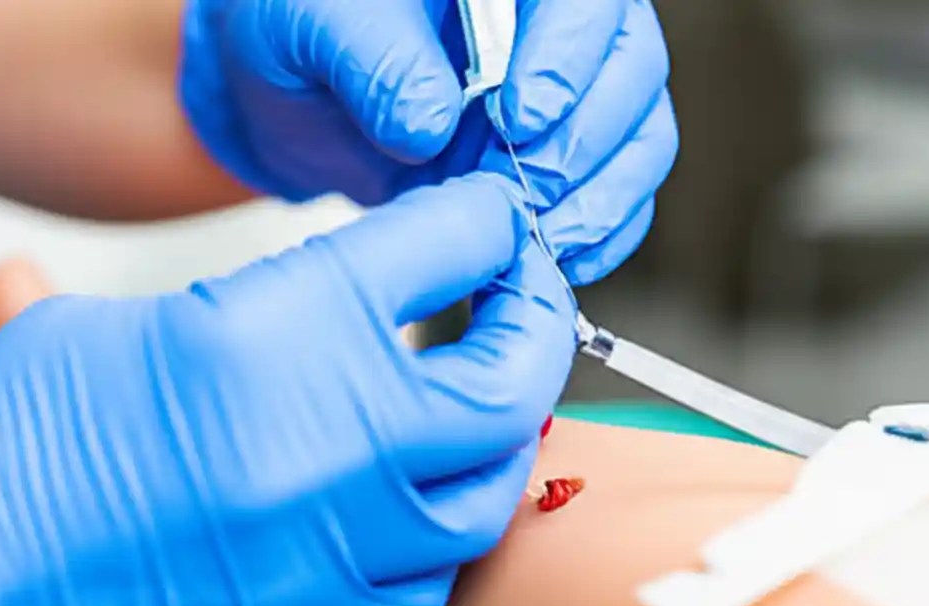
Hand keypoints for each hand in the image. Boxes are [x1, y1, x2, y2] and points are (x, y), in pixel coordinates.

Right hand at [0, 174, 573, 605]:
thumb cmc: (3, 454)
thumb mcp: (117, 327)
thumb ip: (245, 308)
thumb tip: (325, 294)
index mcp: (279, 329)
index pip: (450, 246)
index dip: (489, 226)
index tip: (495, 231)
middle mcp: (334, 438)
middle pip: (510, 377)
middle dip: (532, 335)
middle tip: (520, 314)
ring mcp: (335, 544)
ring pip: (487, 495)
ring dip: (494, 445)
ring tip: (474, 414)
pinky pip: (426, 583)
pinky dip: (435, 539)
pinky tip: (407, 512)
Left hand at [182, 0, 676, 284]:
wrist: (287, 96)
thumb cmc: (295, 30)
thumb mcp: (305, 21)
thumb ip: (370, 56)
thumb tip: (431, 123)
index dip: (568, 56)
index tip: (520, 118)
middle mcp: (557, 21)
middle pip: (632, 65)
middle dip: (587, 139)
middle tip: (528, 190)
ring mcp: (572, 91)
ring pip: (641, 132)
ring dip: (604, 196)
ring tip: (544, 237)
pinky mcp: (565, 158)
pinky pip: (622, 194)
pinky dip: (603, 235)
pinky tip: (558, 258)